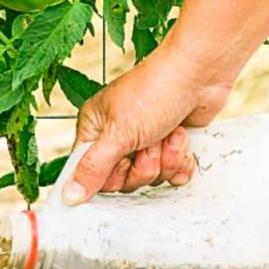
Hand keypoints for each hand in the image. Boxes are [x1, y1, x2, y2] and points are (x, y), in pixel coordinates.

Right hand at [62, 42, 232, 203]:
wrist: (199, 73)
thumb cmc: (154, 91)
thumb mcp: (118, 133)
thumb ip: (93, 168)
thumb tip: (68, 196)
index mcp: (94, 129)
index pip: (89, 173)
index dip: (107, 177)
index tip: (122, 166)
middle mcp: (117, 137)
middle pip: (123, 181)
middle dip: (143, 165)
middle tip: (149, 142)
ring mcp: (145, 142)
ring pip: (150, 178)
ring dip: (166, 159)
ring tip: (170, 133)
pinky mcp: (170, 146)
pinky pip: (172, 175)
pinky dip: (181, 161)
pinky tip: (183, 139)